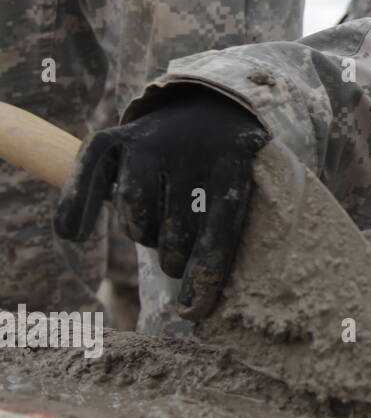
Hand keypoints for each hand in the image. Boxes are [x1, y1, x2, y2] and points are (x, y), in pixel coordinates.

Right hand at [55, 86, 267, 318]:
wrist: (214, 107)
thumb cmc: (231, 167)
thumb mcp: (250, 186)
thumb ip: (231, 231)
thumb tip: (199, 301)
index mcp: (236, 164)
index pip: (219, 233)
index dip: (204, 277)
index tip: (192, 311)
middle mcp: (193, 149)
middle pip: (174, 233)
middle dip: (174, 257)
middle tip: (177, 252)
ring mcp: (152, 141)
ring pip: (136, 216)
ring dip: (143, 235)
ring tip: (155, 227)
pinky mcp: (117, 136)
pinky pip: (89, 177)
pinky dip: (76, 206)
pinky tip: (73, 235)